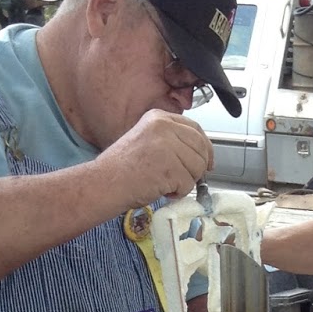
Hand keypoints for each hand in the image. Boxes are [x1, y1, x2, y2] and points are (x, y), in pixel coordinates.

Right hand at [97, 111, 213, 209]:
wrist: (104, 183)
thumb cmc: (121, 169)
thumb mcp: (147, 140)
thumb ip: (171, 142)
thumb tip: (198, 155)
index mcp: (159, 118)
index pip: (195, 129)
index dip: (205, 148)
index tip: (207, 162)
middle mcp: (165, 127)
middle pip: (200, 149)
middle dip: (196, 169)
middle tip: (181, 179)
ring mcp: (168, 145)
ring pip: (197, 168)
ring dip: (184, 182)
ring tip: (164, 183)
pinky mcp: (170, 167)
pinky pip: (188, 185)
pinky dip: (177, 193)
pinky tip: (161, 189)